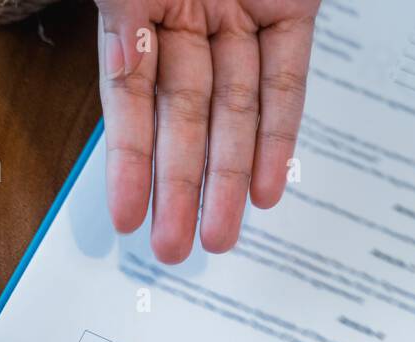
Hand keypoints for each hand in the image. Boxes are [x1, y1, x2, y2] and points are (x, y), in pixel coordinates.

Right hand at [94, 0, 320, 261]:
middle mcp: (189, 21)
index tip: (126, 217)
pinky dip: (278, 139)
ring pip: (236, 113)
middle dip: (180, 187)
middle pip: (186, 118)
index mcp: (142, 8)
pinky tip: (264, 192)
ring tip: (218, 236)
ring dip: (228, 180)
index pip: (131, 97)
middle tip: (172, 245)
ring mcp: (241, 20)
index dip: (131, 160)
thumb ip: (123, 14)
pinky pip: (287, 82)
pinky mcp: (292, 12)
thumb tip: (122, 64)